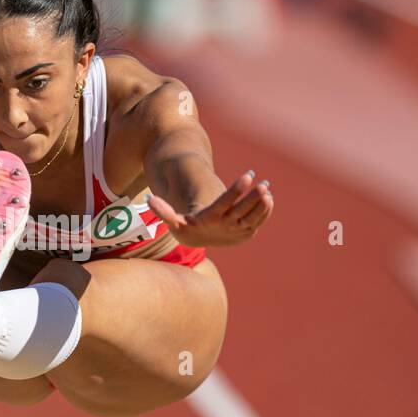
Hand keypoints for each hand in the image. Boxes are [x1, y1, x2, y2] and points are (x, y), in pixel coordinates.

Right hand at [147, 173, 273, 248]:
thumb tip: (149, 199)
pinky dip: (265, 211)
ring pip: (253, 217)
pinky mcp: (245, 234)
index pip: (224, 204)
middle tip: (262, 183)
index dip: (236, 191)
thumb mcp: (174, 221)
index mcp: (209, 220)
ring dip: (262, 204)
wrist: (198, 240)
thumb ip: (163, 211)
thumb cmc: (187, 226)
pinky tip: (268, 197)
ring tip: (266, 187)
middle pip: (242, 211)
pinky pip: (258, 221)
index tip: (247, 176)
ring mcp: (236, 231)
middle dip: (253, 197)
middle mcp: (225, 227)